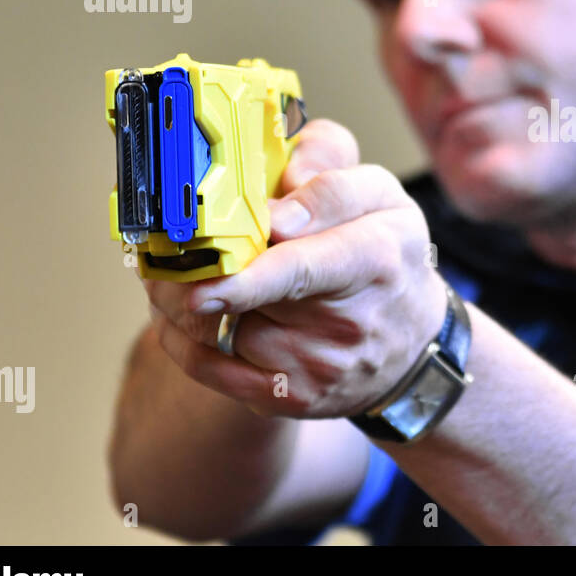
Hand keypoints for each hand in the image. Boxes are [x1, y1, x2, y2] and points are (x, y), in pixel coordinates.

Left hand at [143, 118, 447, 418]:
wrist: (411, 343)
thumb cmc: (388, 257)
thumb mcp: (380, 197)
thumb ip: (330, 176)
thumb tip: (276, 207)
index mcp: (374, 257)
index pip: (304, 268)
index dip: (248, 278)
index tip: (203, 281)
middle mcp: (348, 321)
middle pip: (247, 299)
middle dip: (195, 273)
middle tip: (164, 247)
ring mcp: (318, 366)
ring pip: (221, 334)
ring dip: (181, 302)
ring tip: (175, 271)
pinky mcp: (291, 398)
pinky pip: (213, 371)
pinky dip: (183, 340)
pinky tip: (182, 312)